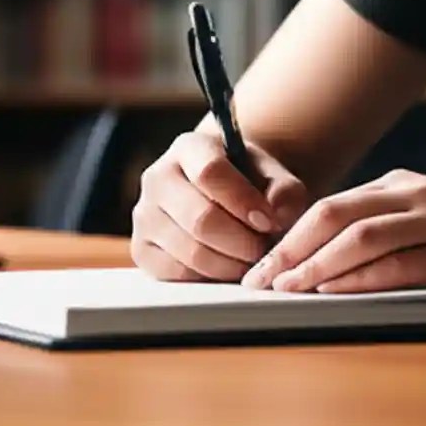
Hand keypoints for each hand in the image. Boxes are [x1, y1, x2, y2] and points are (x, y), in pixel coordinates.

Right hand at [131, 131, 309, 280]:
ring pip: (191, 252)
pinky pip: (177, 273)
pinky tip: (225, 266)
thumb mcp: (273, 177)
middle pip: (200, 219)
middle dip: (242, 243)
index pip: (211, 173)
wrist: (218, 194)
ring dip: (230, 265)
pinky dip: (208, 277)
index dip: (244, 202)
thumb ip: (284, 193)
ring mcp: (144, 215)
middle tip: (264, 251)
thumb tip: (277, 220)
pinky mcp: (141, 248)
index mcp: (189, 148)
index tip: (269, 223)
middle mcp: (157, 177)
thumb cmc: (249, 183)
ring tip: (250, 260)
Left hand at [241, 169, 425, 302]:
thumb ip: (378, 228)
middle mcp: (413, 196)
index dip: (287, 236)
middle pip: (332, 214)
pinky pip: (397, 265)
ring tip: (284, 287)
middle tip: (258, 279)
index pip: (327, 206)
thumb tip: (316, 260)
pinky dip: (360, 278)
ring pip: (359, 236)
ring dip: (314, 264)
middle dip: (288, 248)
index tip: (259, 264)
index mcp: (398, 185)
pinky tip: (331, 290)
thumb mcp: (423, 217)